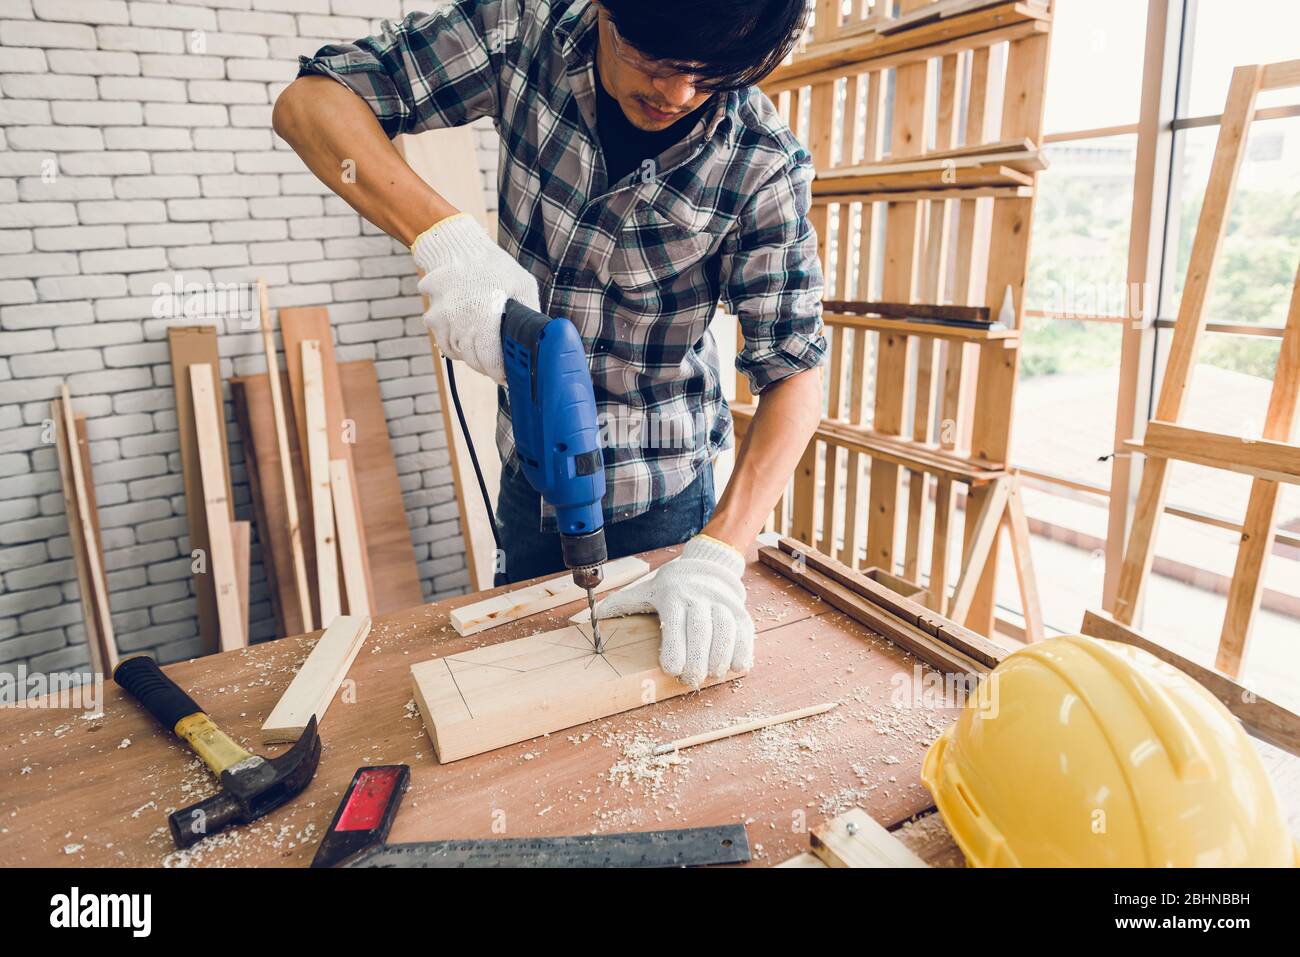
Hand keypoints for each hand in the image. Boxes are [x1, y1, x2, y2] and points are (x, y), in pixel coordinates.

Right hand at [411, 213, 539, 383]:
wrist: (455, 246)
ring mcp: (443, 320)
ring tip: (484, 346)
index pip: (490, 360)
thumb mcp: (522, 284)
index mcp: (485, 315)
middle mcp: (461, 321)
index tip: (508, 376)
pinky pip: (445, 344)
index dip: (501, 373)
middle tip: (499, 365)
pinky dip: (456, 345)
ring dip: (472, 355)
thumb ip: (530, 313)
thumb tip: (541, 339)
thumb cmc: (493, 266)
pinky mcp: (432, 318)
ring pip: (459, 354)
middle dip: (488, 366)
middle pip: (474, 361)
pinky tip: (467, 334)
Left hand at [594, 536, 753, 686]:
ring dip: (720, 656)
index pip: (675, 622)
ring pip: (726, 629)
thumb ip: (621, 604)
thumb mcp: (644, 590)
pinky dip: (743, 649)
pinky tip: (737, 665)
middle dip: (697, 658)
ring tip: (712, 674)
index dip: (675, 647)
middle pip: (702, 629)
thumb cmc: (670, 585)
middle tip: (690, 680)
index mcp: (673, 595)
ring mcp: (723, 603)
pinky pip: (745, 630)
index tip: (672, 669)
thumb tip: (591, 617)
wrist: (706, 565)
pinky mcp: (740, 611)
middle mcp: (700, 597)